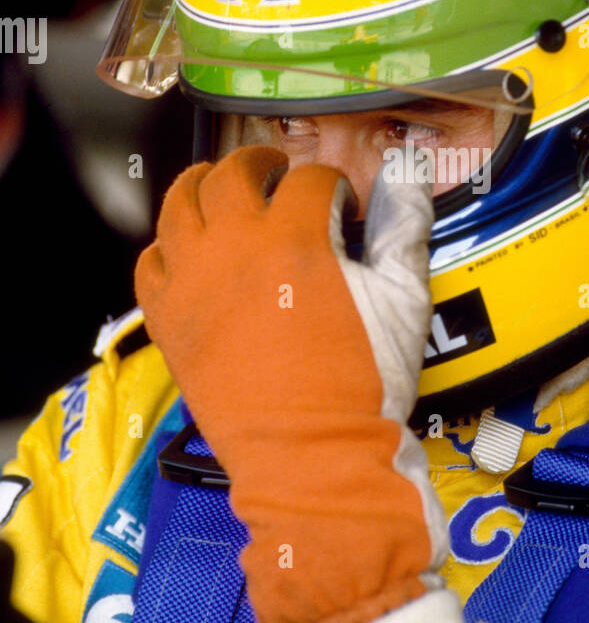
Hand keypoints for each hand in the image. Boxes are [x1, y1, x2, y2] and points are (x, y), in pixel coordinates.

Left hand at [135, 146, 446, 622]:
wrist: (313, 458)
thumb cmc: (360, 386)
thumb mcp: (403, 301)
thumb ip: (402, 229)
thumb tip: (403, 180)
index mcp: (294, 239)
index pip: (310, 180)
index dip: (333, 187)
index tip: (342, 207)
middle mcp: (234, 248)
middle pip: (235, 173)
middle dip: (263, 165)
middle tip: (278, 175)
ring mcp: (193, 282)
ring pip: (180, 202)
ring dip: (204, 185)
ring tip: (221, 188)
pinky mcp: (169, 319)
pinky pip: (150, 260)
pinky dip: (169, 245)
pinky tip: (188, 249)